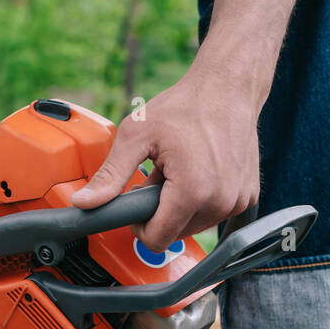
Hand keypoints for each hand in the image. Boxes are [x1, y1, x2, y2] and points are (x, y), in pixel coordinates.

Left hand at [71, 67, 260, 251]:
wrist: (228, 88)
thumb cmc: (185, 106)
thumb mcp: (137, 135)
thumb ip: (110, 175)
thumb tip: (82, 203)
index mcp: (192, 192)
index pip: (157, 240)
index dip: (139, 225)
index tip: (137, 201)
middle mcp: (220, 202)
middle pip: (175, 235)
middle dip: (160, 211)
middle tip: (159, 177)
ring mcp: (238, 201)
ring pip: (195, 227)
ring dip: (181, 206)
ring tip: (179, 171)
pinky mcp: (248, 197)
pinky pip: (215, 214)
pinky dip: (202, 200)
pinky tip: (199, 171)